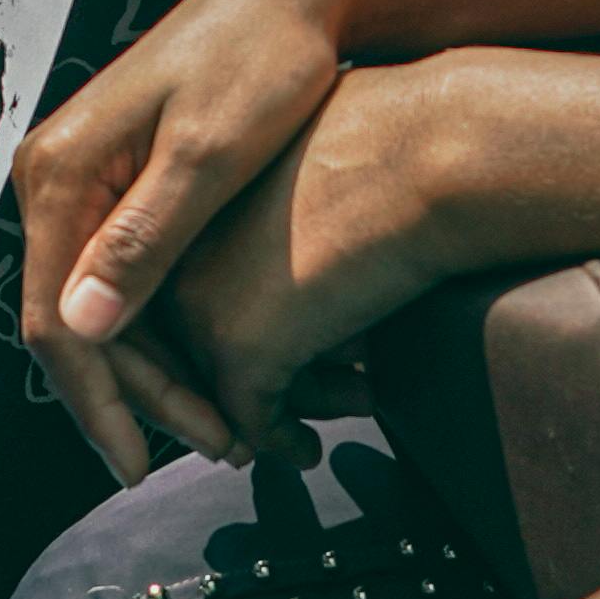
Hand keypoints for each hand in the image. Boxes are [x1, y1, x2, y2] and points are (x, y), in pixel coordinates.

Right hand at [15, 0, 365, 480]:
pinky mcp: (129, 174)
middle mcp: (58, 173)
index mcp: (62, 169)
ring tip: (226, 424)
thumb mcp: (209, 154)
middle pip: (75, 320)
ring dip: (156, 370)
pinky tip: (217, 364)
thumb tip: (81, 330)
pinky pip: (128, 272)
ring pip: (104, 303)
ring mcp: (91, 173)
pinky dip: (167, 327)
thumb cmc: (263, 58)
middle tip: (217, 448)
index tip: (147, 465)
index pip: (55, 320)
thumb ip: (145, 241)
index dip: (100, 403)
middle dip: (137, 397)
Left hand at [164, 62, 461, 462]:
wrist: (424, 157)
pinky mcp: (237, 350)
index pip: (195, 286)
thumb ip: (280, 229)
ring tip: (351, 400)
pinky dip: (279, 442)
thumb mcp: (305, 180)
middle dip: (266, 377)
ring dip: (286, 406)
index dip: (244, 326)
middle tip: (323, 395)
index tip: (291, 350)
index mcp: (186, 199)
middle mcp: (175, 252)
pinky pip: (251, 420)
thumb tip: (297, 291)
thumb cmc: (388, 148)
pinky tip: (308, 449)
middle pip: (203, 340)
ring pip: (224, 384)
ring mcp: (199, 304)